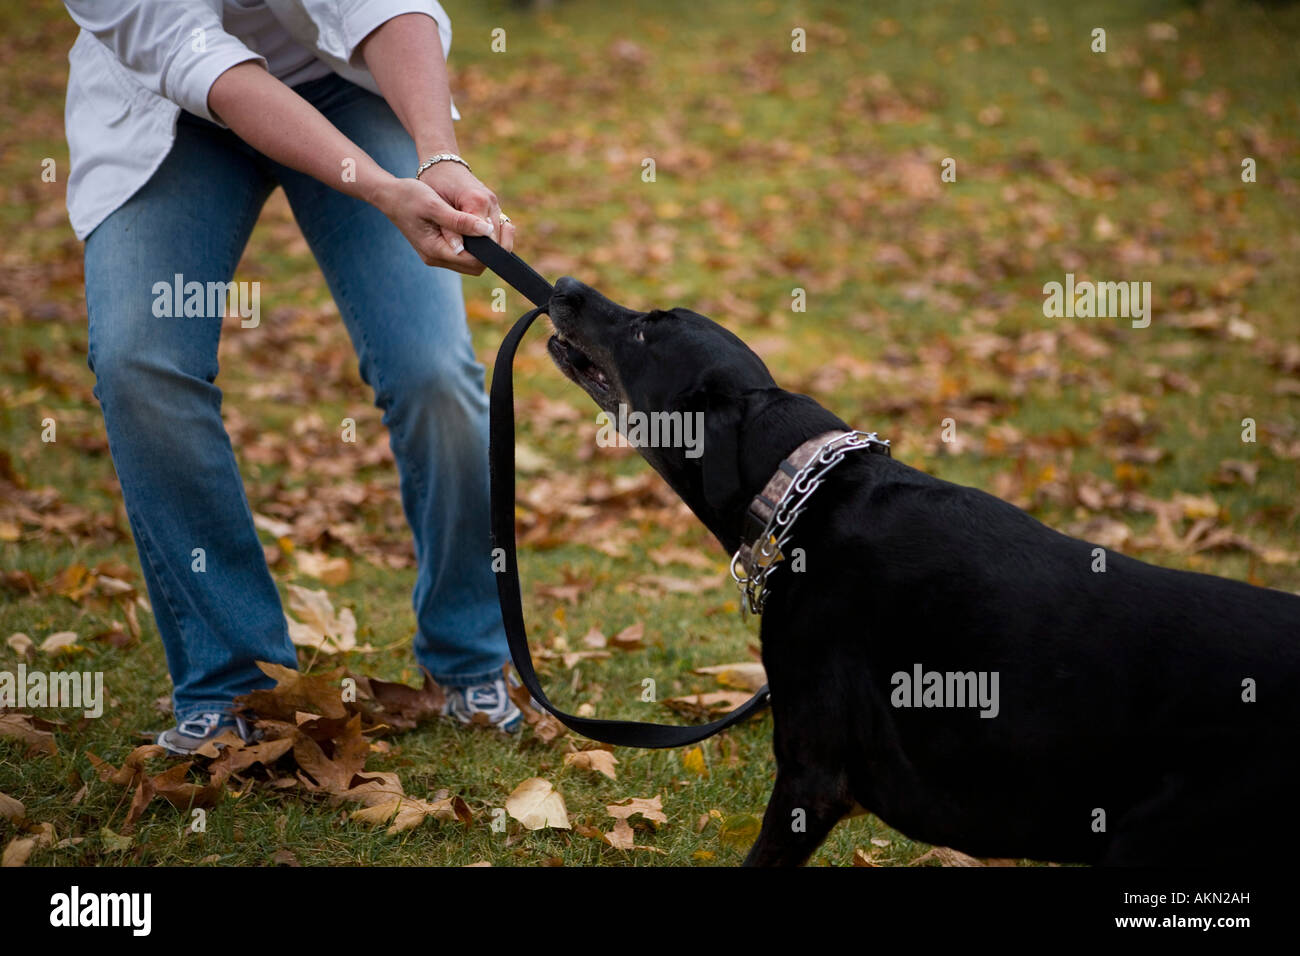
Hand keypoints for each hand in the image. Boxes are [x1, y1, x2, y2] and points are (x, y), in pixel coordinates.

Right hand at [371, 171, 509, 274]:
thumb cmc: (409, 196)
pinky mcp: (440, 248)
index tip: (499, 227)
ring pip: (472, 261)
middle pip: (475, 266)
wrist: (389, 195)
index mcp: (435, 251)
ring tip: (490, 221)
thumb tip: (486, 231)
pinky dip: (475, 241)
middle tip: (501, 224)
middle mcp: (437, 258)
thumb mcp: (434, 204)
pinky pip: (465, 252)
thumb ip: (460, 220)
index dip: (491, 249)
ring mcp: (438, 255)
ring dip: (484, 245)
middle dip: (491, 250)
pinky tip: (479, 223)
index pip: (474, 262)